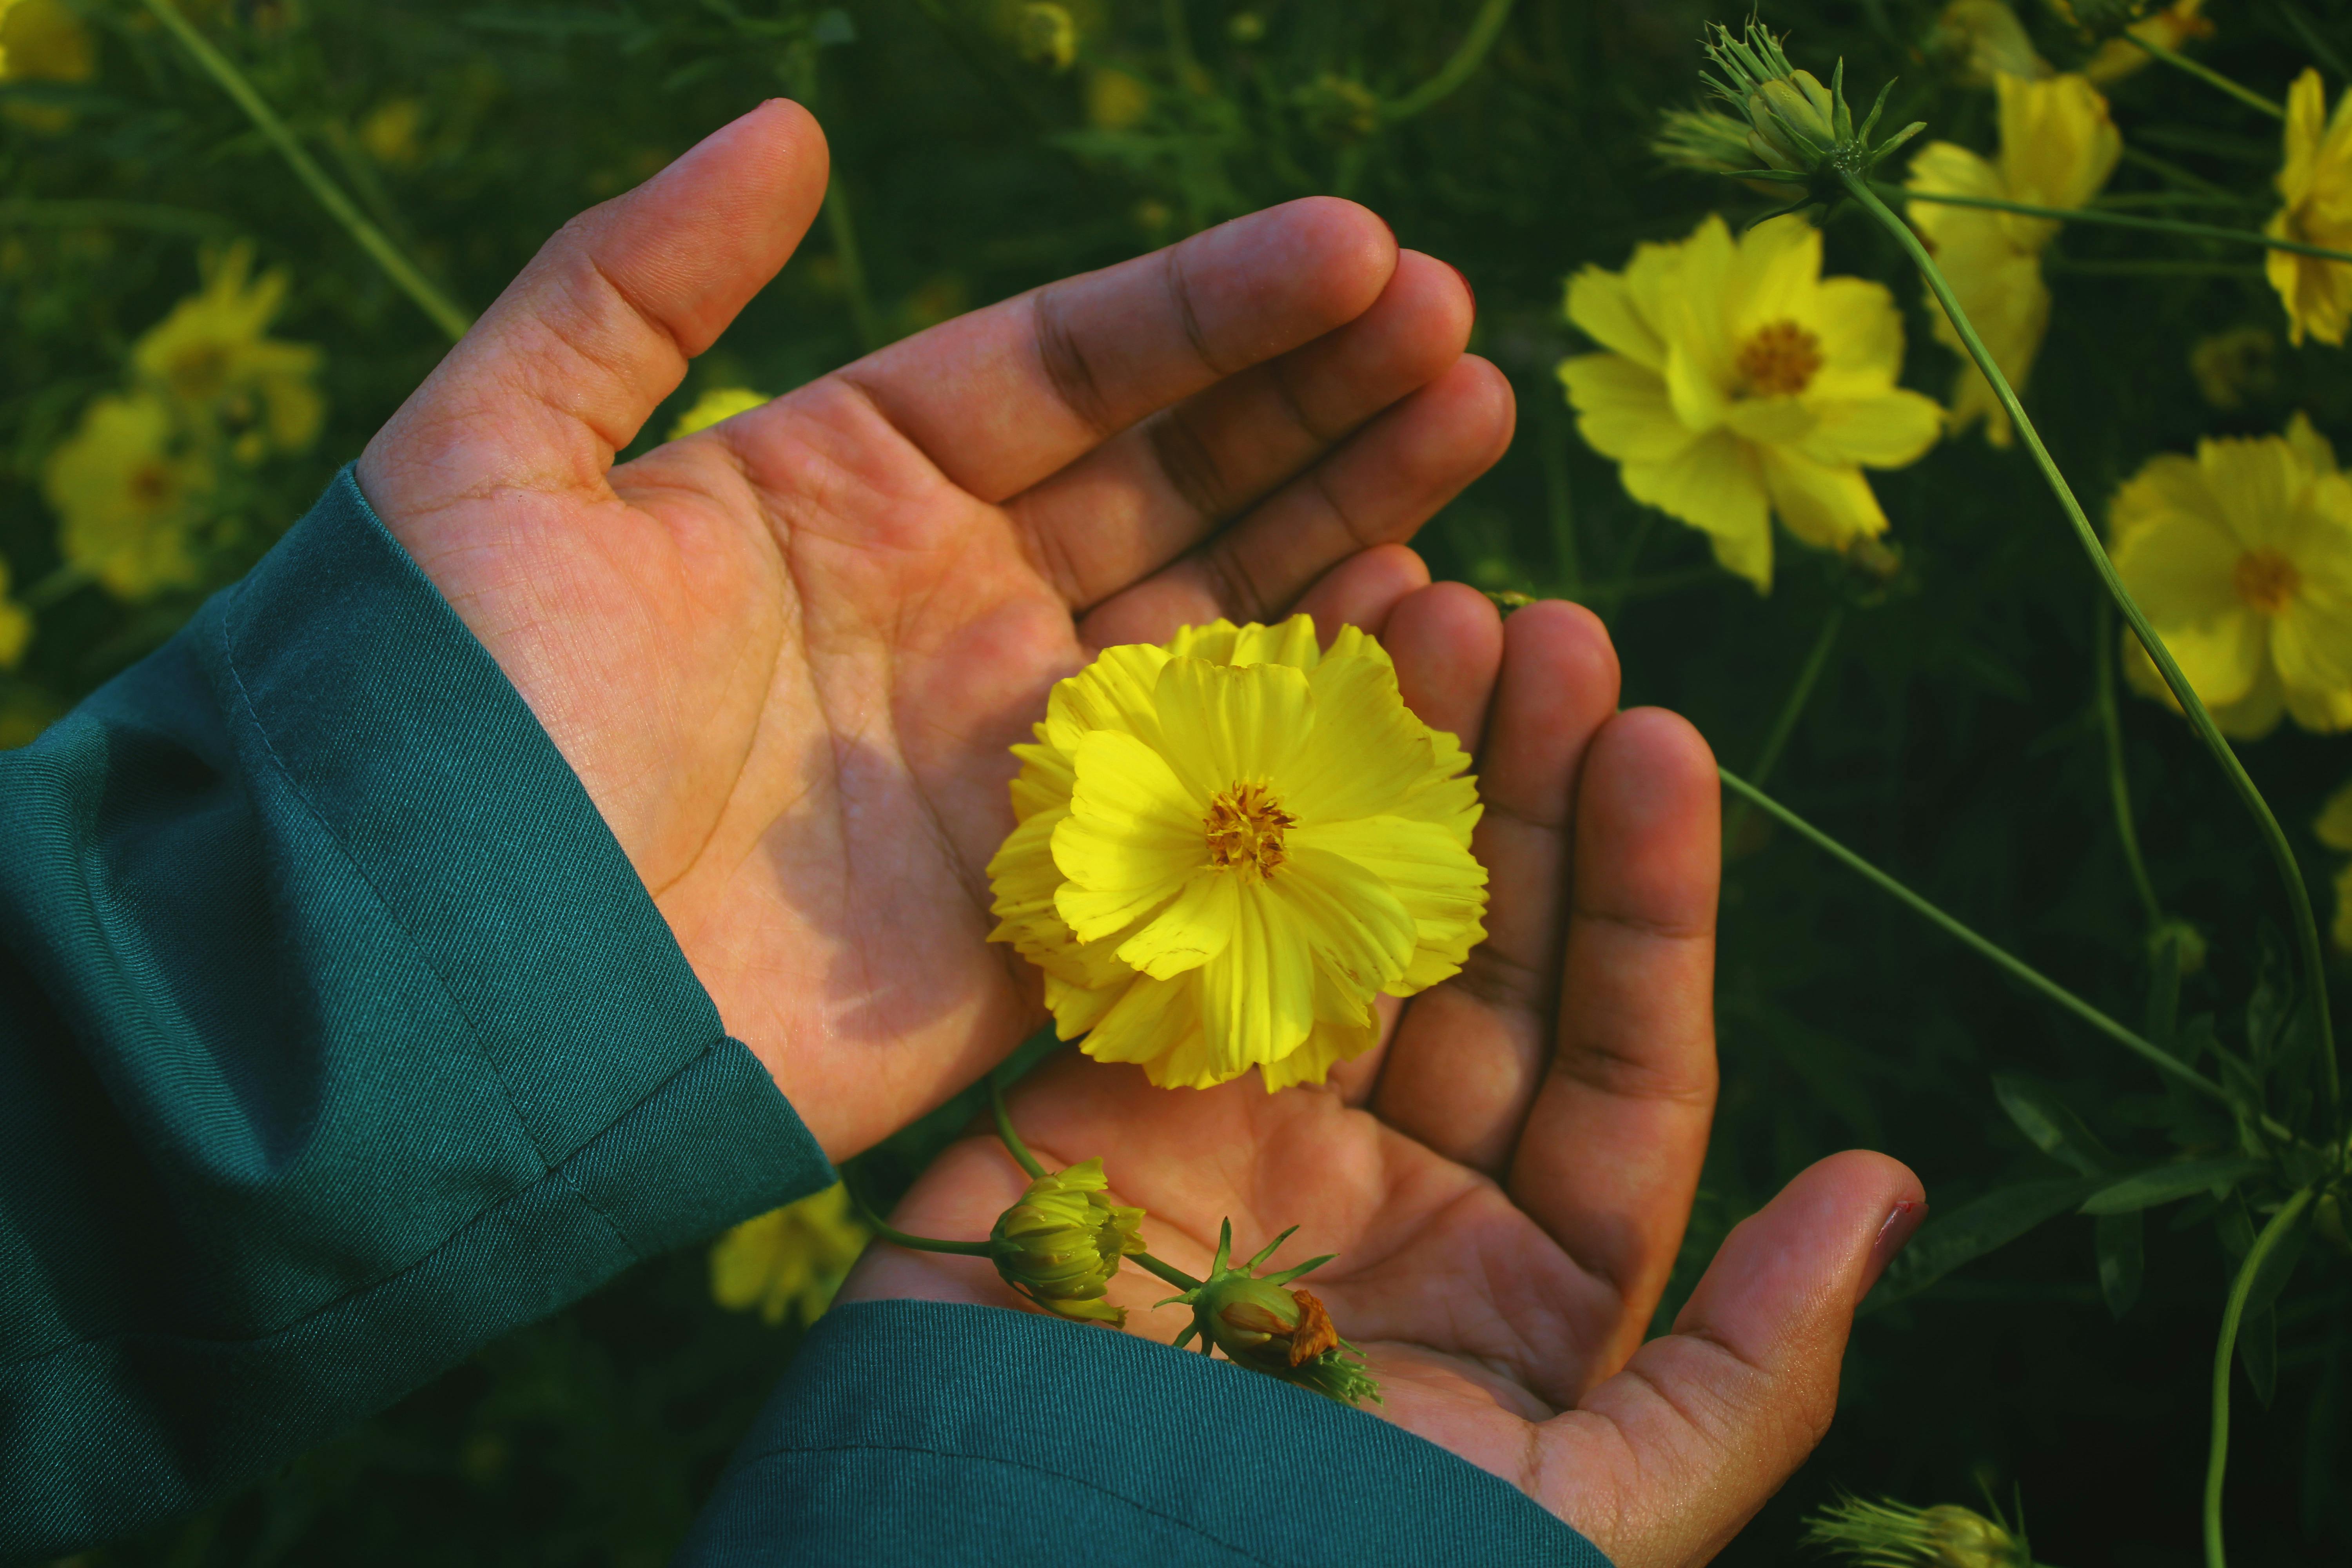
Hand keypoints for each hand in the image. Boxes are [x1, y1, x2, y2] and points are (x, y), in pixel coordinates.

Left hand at [354, 102, 1508, 1158]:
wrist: (432, 1002)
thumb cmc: (445, 726)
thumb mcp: (492, 457)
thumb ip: (629, 282)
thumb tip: (787, 127)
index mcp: (841, 488)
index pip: (1070, 368)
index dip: (1215, 306)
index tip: (1355, 246)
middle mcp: (949, 610)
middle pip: (1177, 476)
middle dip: (1319, 397)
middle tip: (1458, 325)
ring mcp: (1011, 759)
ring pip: (1221, 617)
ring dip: (1353, 523)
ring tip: (1473, 421)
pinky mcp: (1043, 907)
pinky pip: (1212, 799)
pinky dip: (1317, 722)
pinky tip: (1427, 627)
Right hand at [842, 584, 1926, 1567]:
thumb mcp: (1588, 1516)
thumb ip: (1748, 1373)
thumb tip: (1884, 1189)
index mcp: (1525, 1283)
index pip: (1617, 1059)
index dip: (1648, 898)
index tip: (1661, 741)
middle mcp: (1397, 1194)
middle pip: (1485, 961)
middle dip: (1522, 793)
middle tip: (1548, 626)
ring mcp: (1251, 1137)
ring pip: (1346, 923)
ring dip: (1391, 773)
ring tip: (1433, 610)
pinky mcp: (1114, 1105)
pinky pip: (1191, 940)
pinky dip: (1227, 822)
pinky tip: (1274, 701)